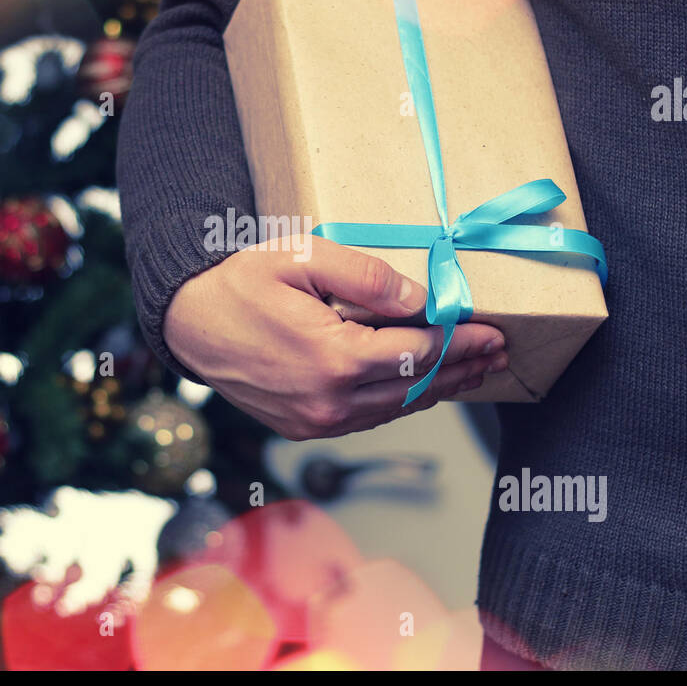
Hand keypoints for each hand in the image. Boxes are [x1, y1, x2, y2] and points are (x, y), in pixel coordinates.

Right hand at [163, 235, 506, 439]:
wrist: (188, 323)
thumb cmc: (240, 283)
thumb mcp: (301, 257)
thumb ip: (364, 276)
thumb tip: (420, 298)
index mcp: (333, 358)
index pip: (419, 353)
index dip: (462, 343)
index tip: (492, 332)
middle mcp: (329, 400)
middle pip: (417, 388)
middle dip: (463, 370)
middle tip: (497, 354)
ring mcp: (316, 421)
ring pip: (397, 408)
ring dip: (439, 389)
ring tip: (473, 371)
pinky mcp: (306, 428)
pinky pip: (369, 417)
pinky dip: (403, 400)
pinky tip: (421, 385)